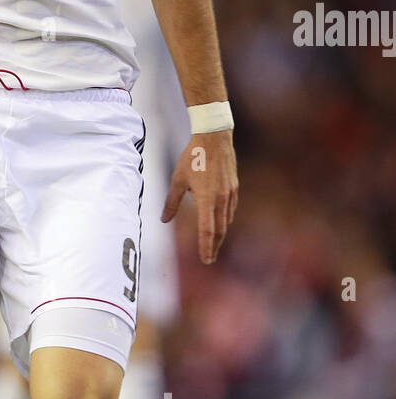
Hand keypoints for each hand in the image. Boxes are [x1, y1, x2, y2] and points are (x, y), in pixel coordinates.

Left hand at [161, 129, 237, 263]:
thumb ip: (171, 202)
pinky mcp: (234, 187)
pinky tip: (220, 222)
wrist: (214, 138)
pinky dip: (225, 219)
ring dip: (220, 234)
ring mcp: (230, 193)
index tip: (205, 260)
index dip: (206, 247)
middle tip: (209, 259)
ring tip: (213, 244)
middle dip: (214, 246)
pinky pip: (230, 209)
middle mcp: (221, 199)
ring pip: (226, 220)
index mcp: (206, 198)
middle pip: (219, 230)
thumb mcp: (177, 180)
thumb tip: (164, 220)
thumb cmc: (193, 157)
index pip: (207, 230)